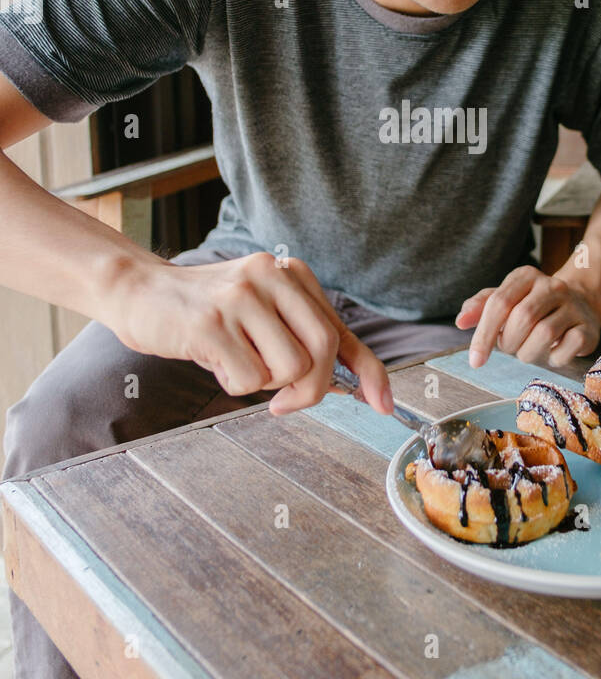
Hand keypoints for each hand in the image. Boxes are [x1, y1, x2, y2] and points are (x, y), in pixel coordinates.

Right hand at [107, 251, 393, 415]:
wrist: (140, 292)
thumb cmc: (207, 311)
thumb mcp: (261, 311)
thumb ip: (300, 335)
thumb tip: (347, 383)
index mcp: (291, 274)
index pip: (340, 329)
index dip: (368, 371)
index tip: (383, 404)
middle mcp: (270, 276)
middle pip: (321, 350)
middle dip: (311, 389)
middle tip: (284, 403)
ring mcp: (239, 296)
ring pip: (288, 367)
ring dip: (266, 384)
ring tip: (238, 364)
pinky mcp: (209, 322)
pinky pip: (247, 378)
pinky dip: (234, 384)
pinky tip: (215, 363)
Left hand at [454, 266, 600, 369]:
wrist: (581, 301)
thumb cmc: (533, 304)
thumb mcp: (506, 299)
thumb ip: (480, 307)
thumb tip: (461, 321)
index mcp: (525, 276)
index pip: (499, 303)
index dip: (484, 334)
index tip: (475, 361)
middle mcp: (551, 286)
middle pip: (522, 319)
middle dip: (509, 342)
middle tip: (509, 347)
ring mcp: (573, 305)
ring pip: (544, 334)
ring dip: (529, 353)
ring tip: (528, 350)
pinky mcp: (589, 326)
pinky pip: (567, 348)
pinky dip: (555, 358)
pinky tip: (553, 353)